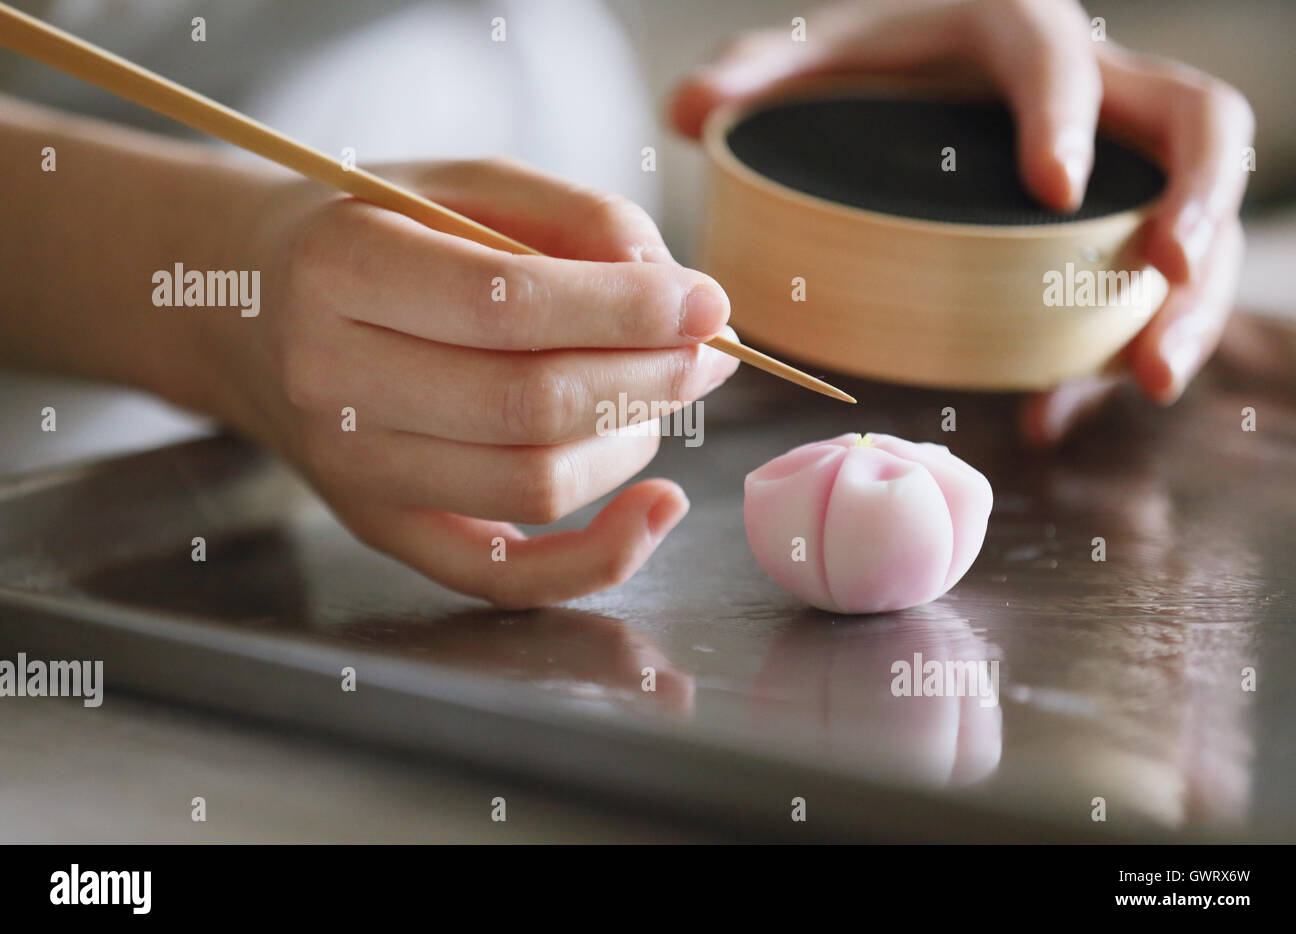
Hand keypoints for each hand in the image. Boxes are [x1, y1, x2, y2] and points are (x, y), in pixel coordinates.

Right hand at [210, 158, 736, 607]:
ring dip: (631, 441)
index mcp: (342, 269)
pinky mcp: (386, 529)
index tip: (706, 303)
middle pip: (529, 405)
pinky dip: (597, 558)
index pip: (508, 305)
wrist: (251, 307)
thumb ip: (576, 219)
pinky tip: (656, 508)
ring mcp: (355, 471)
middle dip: (649, 379)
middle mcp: (333, 381)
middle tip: (707, 351)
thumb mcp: (465, 186)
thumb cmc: (375, 235)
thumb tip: (679, 291)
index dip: (628, 310)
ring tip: (655, 392)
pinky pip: (503, 578)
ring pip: (534, 484)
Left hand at [670, 0, 1252, 443]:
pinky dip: (1105, 356)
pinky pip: (1137, 290)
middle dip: (1197, 203)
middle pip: (1196, 129)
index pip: (1061, 59)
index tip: (1052, 186)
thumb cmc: (885, 65)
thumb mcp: (828, 56)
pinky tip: (1057, 413)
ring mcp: (1119, 164)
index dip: (1068, 117)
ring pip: (1199, 212)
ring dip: (1191, 301)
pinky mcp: (1111, 228)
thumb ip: (763, 73)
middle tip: (1167, 274)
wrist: (934, 72)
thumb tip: (686, 109)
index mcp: (1017, 39)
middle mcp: (1095, 94)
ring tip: (1150, 377)